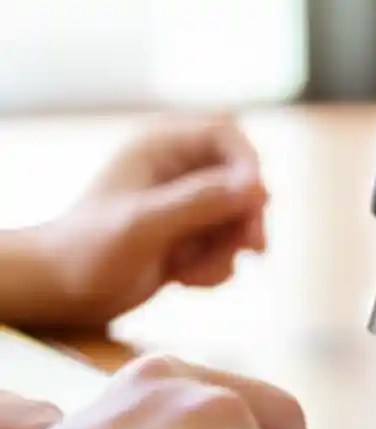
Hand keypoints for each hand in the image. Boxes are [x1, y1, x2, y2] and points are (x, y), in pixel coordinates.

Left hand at [21, 116, 268, 326]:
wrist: (63, 292)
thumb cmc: (89, 251)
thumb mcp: (144, 224)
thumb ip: (199, 203)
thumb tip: (258, 188)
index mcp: (161, 147)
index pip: (226, 135)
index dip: (249, 164)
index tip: (258, 201)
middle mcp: (178, 170)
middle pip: (243, 181)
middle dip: (245, 218)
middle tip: (252, 249)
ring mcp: (187, 205)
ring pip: (239, 219)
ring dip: (227, 252)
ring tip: (192, 275)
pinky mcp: (192, 237)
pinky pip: (228, 247)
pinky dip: (217, 267)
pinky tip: (184, 280)